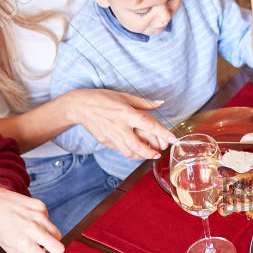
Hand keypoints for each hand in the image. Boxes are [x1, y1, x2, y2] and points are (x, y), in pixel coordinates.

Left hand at [0, 186, 76, 252]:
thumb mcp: (9, 247)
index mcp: (22, 242)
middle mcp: (33, 228)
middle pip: (59, 247)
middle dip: (56, 252)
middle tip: (47, 250)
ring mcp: (39, 216)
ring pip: (57, 234)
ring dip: (50, 238)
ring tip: (34, 233)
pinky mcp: (41, 206)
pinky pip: (50, 221)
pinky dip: (43, 224)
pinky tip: (30, 220)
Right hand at [58, 88, 175, 160]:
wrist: (79, 106)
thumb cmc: (102, 98)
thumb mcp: (124, 96)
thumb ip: (143, 103)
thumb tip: (160, 103)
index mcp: (126, 113)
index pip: (148, 124)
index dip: (162, 133)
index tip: (173, 139)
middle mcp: (120, 126)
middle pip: (139, 145)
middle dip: (151, 152)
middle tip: (160, 152)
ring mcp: (112, 136)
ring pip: (130, 152)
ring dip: (142, 156)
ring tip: (150, 154)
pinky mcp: (106, 142)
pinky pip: (121, 151)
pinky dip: (131, 154)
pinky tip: (137, 152)